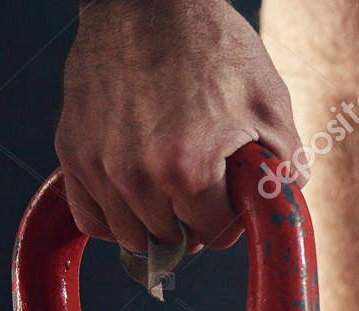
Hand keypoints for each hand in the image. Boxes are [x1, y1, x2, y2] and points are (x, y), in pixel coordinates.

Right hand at [55, 0, 304, 252]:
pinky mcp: (72, 150)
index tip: (230, 197)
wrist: (148, 2)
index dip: (230, 220)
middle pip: (172, 239)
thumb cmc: (212, 47)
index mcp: (188, 170)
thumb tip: (284, 204)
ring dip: (155, 223)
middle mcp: (136, 175)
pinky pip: (90, 216)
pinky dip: (112, 219)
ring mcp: (98, 165)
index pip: (214, 236)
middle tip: (204, 186)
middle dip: (194, 221)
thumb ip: (286, 166)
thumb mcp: (270, 105)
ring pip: (132, 235)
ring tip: (171, 190)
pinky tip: (133, 202)